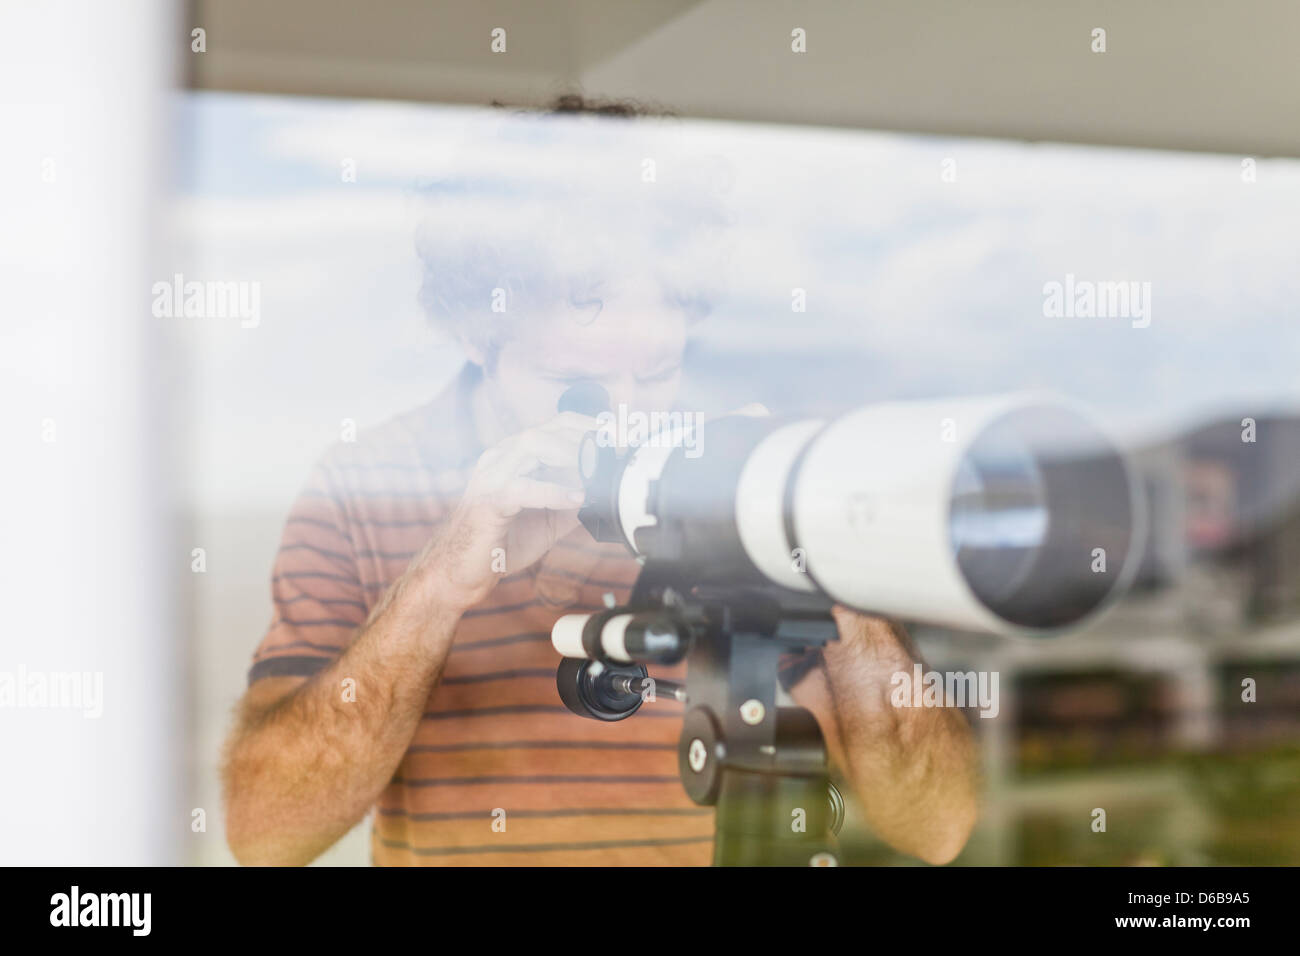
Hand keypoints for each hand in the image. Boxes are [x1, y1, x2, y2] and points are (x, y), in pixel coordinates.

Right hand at [420, 411, 598, 610]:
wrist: (459, 574)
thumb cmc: (501, 544)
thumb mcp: (549, 519)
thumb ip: (574, 501)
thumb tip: (608, 492)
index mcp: (514, 457)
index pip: (556, 426)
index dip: (592, 428)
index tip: (623, 439)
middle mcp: (500, 458)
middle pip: (548, 430)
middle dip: (588, 438)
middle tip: (618, 454)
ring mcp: (490, 476)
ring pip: (533, 448)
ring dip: (572, 457)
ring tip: (600, 472)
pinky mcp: (486, 501)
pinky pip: (522, 487)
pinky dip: (553, 491)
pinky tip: (577, 498)